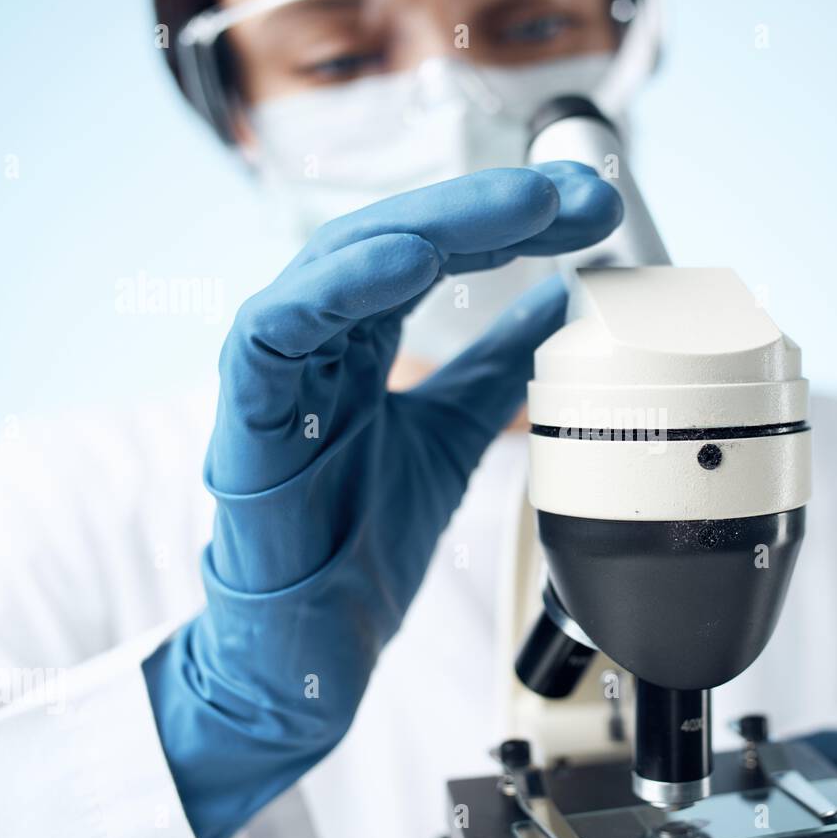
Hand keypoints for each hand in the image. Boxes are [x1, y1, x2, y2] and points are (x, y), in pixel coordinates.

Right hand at [144, 163, 621, 837]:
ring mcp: (279, 375)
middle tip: (566, 192)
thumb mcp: (451, 435)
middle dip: (485, 210)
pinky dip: (336, 290)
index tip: (589, 211)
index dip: (509, 223)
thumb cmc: (360, 540)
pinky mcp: (247, 417)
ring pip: (335, 266)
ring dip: (429, 228)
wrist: (312, 645)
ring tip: (514, 208)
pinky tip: (407, 262)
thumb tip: (558, 305)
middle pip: (393, 240)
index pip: (434, 252)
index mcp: (361, 343)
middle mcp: (318, 344)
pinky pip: (273, 332)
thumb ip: (493, 371)